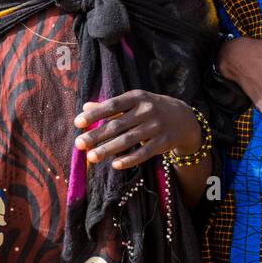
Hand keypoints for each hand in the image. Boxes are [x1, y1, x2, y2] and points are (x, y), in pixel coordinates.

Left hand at [73, 91, 202, 169]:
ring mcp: (157, 126)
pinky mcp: (164, 142)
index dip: (95, 114)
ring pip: (128, 140)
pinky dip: (129, 160)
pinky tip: (114, 164)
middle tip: (78, 144)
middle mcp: (148, 110)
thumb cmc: (150, 109)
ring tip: (91, 157)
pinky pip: (144, 153)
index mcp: (138, 97)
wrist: (183, 118)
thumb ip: (110, 106)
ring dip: (108, 150)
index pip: (113, 105)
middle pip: (118, 125)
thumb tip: (84, 107)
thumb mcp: (134, 102)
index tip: (77, 122)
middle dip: (97, 135)